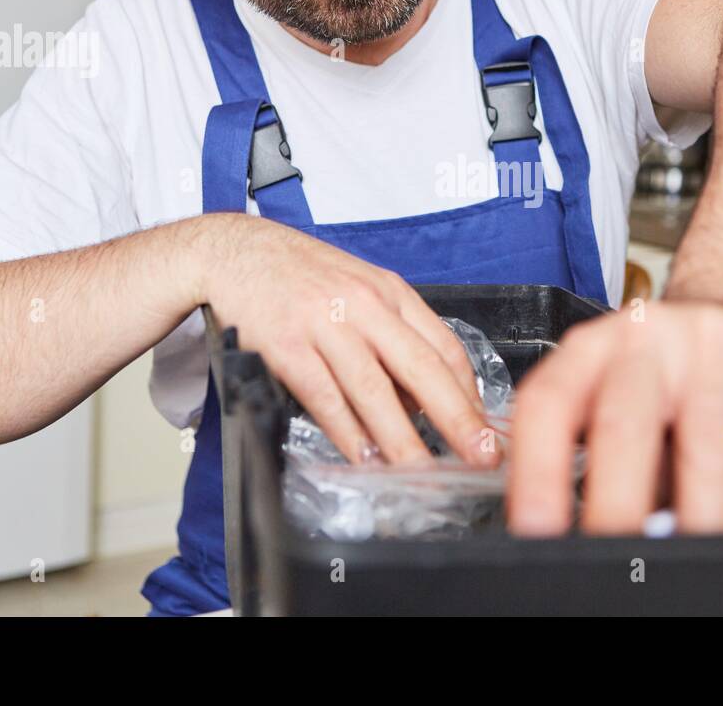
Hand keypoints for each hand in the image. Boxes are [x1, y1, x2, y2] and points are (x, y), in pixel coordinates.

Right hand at [197, 213, 496, 467]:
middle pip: (422, 369)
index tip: (486, 427)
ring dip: (402, 439)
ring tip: (423, 474)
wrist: (235, 249)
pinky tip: (364, 458)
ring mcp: (325, 324)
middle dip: (457, 418)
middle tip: (481, 456)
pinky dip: (347, 433)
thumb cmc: (301, 274)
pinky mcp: (287, 346)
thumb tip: (420, 399)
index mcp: (390, 292)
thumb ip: (393, 336)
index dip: (469, 392)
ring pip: (374, 391)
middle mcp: (365, 305)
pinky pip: (325, 398)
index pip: (445, 346)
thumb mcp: (360, 289)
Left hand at [506, 299, 722, 535]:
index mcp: (590, 349)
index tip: (538, 531)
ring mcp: (711, 344)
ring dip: (699, 518)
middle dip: (617, 506)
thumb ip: (590, 449)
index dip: (537, 471)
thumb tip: (580, 538)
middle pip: (623, 425)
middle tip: (618, 560)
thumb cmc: (664, 370)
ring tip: (689, 558)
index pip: (548, 404)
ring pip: (706, 447)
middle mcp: (645, 338)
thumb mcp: (611, 387)